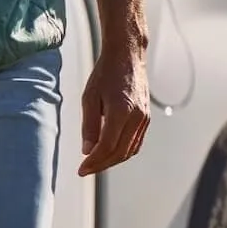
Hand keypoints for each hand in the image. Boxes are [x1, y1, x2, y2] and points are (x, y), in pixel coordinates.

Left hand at [79, 48, 149, 176]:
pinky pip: (136, 142)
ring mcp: (145, 119)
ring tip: (94, 164)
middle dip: (102, 165)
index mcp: (122, 111)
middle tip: (85, 170)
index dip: (94, 162)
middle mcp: (137, 117)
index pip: (108, 146)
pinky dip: (122, 152)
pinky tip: (108, 153)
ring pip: (130, 150)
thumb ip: (89, 125)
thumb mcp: (89, 98)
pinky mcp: (146, 118)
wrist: (127, 57)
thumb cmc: (105, 74)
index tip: (81, 169)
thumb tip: (87, 150)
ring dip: (112, 161)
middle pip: (120, 152)